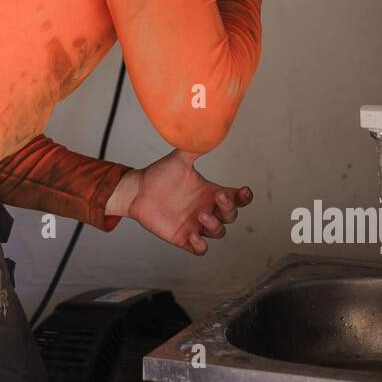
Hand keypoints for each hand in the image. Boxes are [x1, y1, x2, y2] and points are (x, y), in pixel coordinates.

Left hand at [110, 149, 253, 254]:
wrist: (137, 190)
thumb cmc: (159, 174)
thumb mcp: (179, 160)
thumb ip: (194, 149)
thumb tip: (207, 132)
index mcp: (209, 192)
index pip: (236, 198)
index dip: (244, 197)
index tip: (243, 190)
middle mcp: (206, 209)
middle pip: (231, 216)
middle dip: (229, 208)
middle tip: (217, 197)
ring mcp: (195, 225)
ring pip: (218, 232)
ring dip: (214, 225)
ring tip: (200, 215)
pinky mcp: (183, 237)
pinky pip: (200, 249)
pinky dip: (201, 246)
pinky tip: (194, 237)